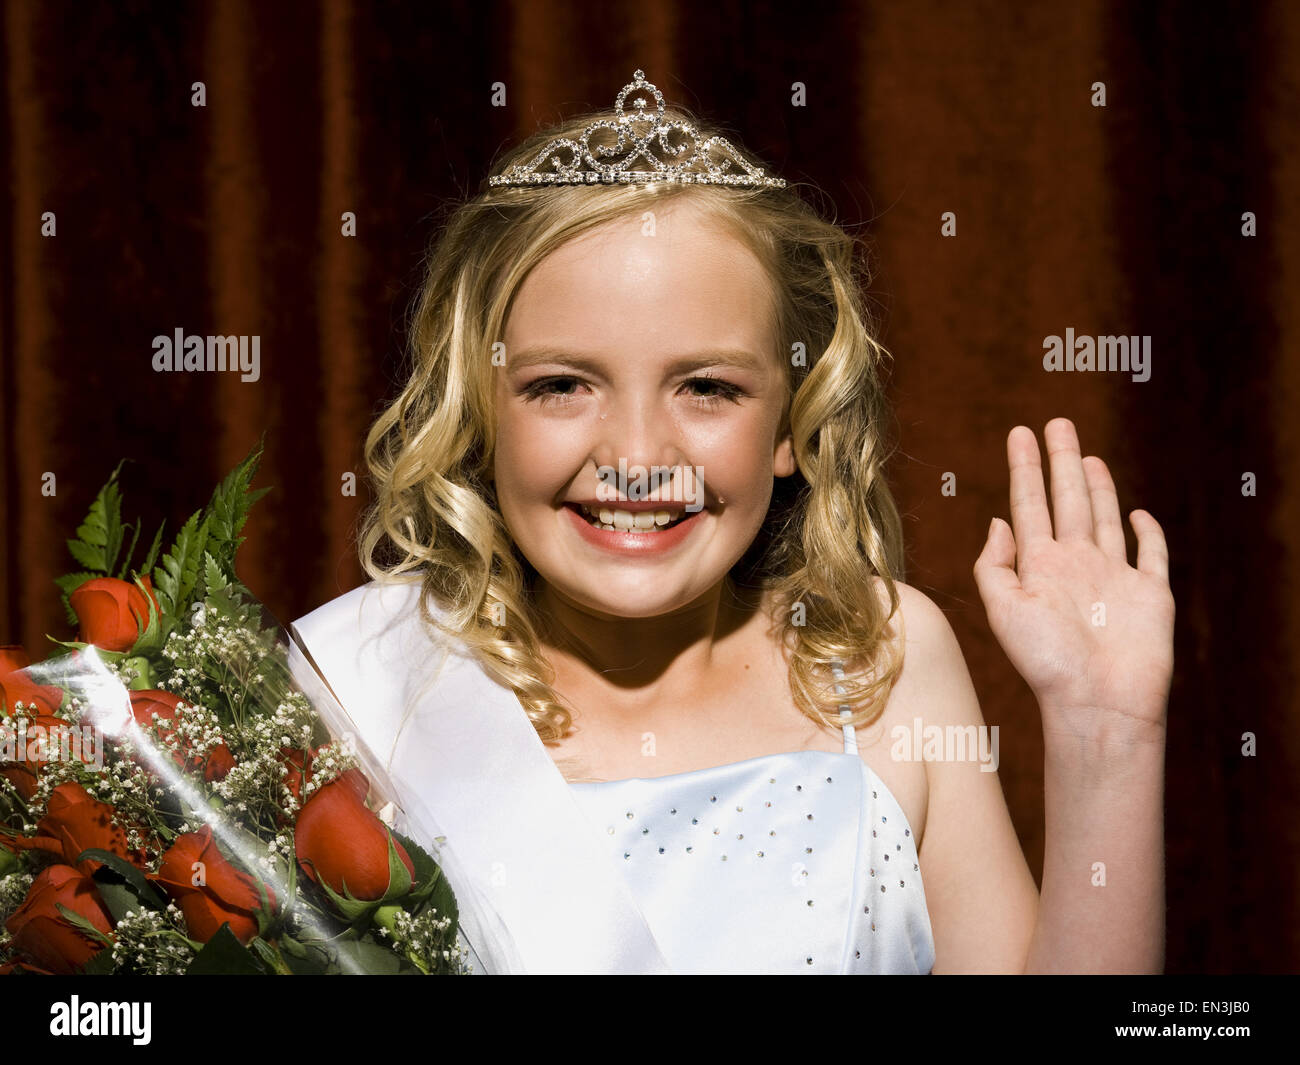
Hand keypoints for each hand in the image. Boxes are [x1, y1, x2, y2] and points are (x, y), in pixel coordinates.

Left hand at [973, 418, 1174, 748]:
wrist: (1097, 702)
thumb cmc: (1047, 662)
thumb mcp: (1003, 609)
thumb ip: (994, 564)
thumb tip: (996, 520)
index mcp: (1039, 565)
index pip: (1029, 503)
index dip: (1024, 467)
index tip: (1020, 433)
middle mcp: (1075, 565)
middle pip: (1068, 500)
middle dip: (1061, 461)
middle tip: (1057, 423)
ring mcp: (1113, 578)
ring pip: (1106, 519)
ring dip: (1098, 487)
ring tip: (1086, 456)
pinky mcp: (1150, 594)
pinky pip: (1151, 556)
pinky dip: (1148, 534)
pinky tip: (1139, 514)